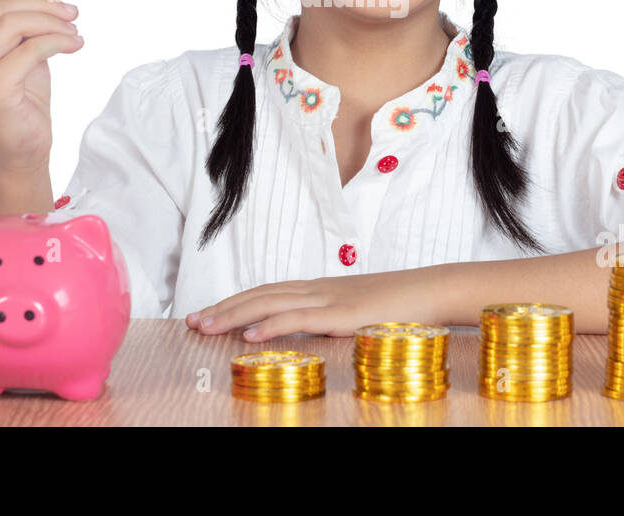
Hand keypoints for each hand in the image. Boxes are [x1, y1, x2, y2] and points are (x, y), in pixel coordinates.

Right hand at [0, 0, 82, 170]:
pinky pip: (31, 49)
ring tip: (74, 30)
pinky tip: (75, 45)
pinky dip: (59, 41)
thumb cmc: (23, 98)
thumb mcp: (21, 51)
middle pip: (4, 8)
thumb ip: (24, 24)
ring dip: (53, 22)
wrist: (23, 146)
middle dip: (44, 4)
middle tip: (73, 12)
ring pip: (15, 24)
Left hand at [184, 269, 445, 341]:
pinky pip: (299, 319)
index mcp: (319, 288)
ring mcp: (328, 299)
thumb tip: (310, 331)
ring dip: (234, 315)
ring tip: (206, 327)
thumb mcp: (358, 310)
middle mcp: (317, 288)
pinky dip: (271, 325)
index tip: (208, 312)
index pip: (266, 290)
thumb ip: (331, 318)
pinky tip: (249, 335)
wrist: (432, 290)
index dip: (235, 300)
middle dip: (223, 307)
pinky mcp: (341, 314)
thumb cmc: (400, 304)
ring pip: (270, 303)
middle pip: (260, 294)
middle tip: (192, 321)